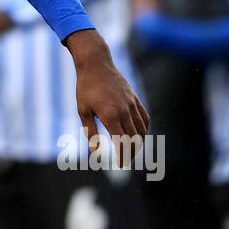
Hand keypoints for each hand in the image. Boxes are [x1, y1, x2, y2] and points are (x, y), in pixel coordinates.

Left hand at [65, 29, 148, 162]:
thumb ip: (90, 131)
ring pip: (142, 129)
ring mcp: (132, 104)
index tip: (120, 164)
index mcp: (110, 115)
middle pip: (134, 138)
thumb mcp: (83, 110)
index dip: (122, 156)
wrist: (96, 63)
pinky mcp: (135, 98)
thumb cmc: (86, 87)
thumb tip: (95, 150)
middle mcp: (124, 111)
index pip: (121, 142)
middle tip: (125, 161)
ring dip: (139, 143)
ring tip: (132, 150)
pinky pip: (145, 117)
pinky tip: (139, 134)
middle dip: (131, 152)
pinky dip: (144, 129)